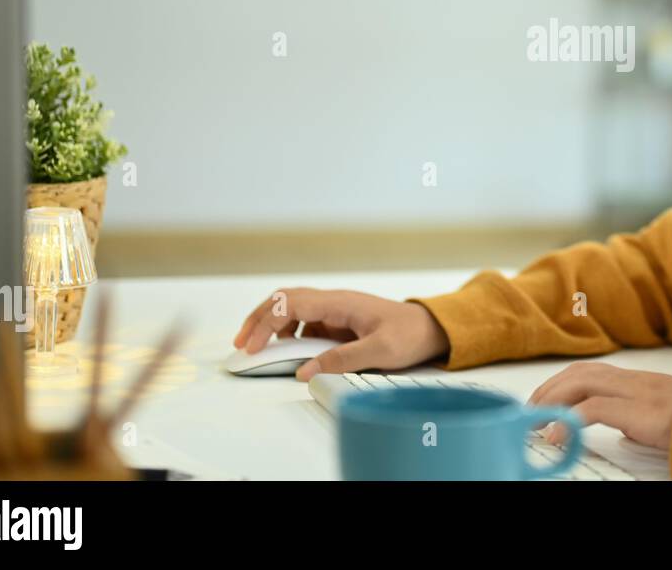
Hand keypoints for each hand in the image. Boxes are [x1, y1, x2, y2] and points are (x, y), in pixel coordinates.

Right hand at [231, 288, 451, 381]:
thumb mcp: (380, 350)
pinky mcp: (337, 321)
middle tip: (241, 344)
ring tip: (257, 348)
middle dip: (258, 319)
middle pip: (285, 300)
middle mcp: (334, 301)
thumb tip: (305, 371)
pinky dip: (289, 333)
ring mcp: (334, 310)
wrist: (430, 329)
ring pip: (292, 308)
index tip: (252, 347)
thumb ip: (342, 360)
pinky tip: (288, 350)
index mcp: (341, 303)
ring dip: (271, 324)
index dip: (266, 324)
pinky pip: (305, 321)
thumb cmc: (409, 335)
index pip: (291, 305)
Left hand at [526, 362, 671, 450]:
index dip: (562, 382)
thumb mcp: (665, 415)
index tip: (544, 400)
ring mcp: (639, 393)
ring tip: (534, 420)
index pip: (592, 370)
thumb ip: (641, 415)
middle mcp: (636, 380)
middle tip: (529, 410)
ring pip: (582, 383)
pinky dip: (569, 420)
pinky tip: (556, 435)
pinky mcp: (641, 412)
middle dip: (550, 389)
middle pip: (580, 373)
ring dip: (553, 400)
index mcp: (640, 380)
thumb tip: (622, 429)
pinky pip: (594, 410)